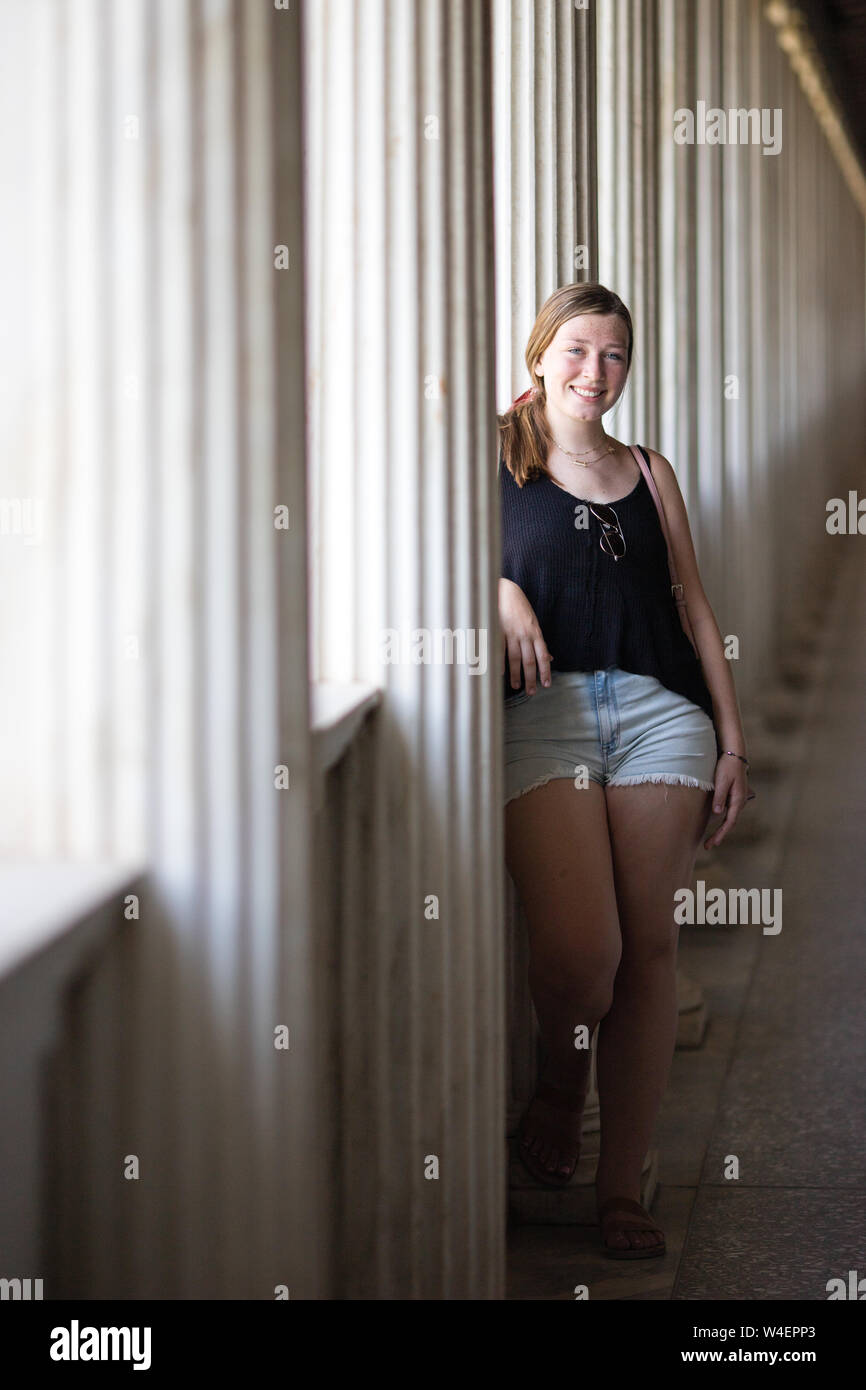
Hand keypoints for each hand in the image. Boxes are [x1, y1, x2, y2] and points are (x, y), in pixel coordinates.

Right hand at [498, 578, 552, 695]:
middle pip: (530, 661)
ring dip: (516, 674)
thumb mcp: (533, 624)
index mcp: (535, 633)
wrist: (504, 591)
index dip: (545, 671)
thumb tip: (550, 658)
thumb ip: (540, 642)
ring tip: (517, 686)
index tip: (547, 684)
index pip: (543, 656)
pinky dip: (500, 663)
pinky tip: (500, 674)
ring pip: (515, 658)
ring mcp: (511, 633)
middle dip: (531, 678)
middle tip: (531, 692)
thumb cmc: (519, 608)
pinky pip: (499, 651)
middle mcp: (525, 634)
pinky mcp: (498, 631)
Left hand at [703, 757, 755, 849]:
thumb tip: (717, 813)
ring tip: (710, 840)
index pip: (729, 822)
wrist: (735, 755)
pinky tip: (715, 825)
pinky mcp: (733, 797)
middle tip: (707, 846)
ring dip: (721, 830)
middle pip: (729, 823)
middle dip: (719, 835)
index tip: (713, 843)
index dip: (721, 834)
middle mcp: (740, 802)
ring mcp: (737, 800)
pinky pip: (728, 813)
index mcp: (738, 800)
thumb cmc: (727, 767)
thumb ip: (719, 797)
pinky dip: (722, 821)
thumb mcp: (721, 781)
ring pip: (729, 819)